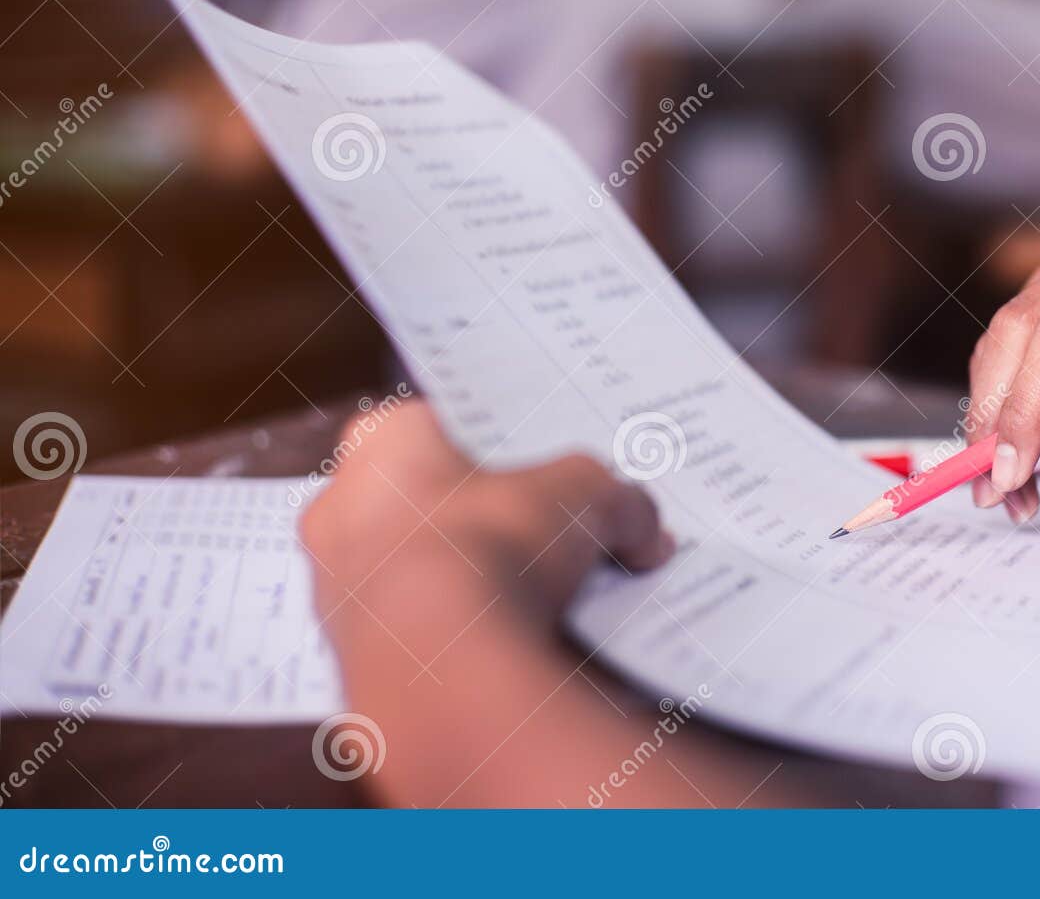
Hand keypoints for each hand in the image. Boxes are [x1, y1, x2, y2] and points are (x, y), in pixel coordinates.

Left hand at [300, 401, 673, 622]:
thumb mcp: (585, 497)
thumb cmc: (491, 546)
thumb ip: (618, 502)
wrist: (446, 665)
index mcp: (384, 442)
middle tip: (554, 534)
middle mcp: (342, 508)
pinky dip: (462, 641)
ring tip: (548, 600)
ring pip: (420, 574)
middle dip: (491, 521)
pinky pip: (418, 637)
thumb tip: (648, 534)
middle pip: (431, 503)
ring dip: (476, 585)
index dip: (501, 447)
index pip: (443, 426)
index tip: (544, 467)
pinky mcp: (353, 658)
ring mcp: (338, 589)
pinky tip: (517, 650)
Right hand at [968, 215, 1039, 520]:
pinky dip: (1001, 404)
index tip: (1014, 468)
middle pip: (1022, 327)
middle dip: (1000, 415)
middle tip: (1000, 487)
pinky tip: (1022, 447)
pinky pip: (1004, 346)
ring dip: (993, 416)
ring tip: (1017, 481)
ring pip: (1002, 340)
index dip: (1031, 400)